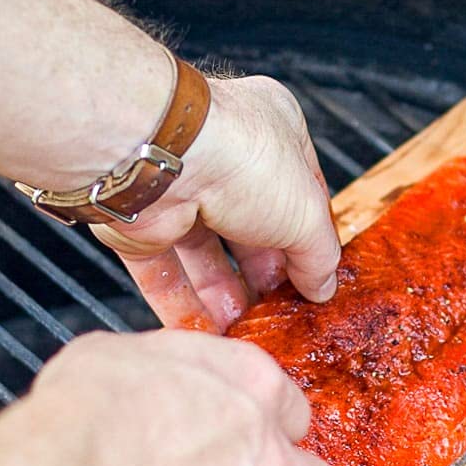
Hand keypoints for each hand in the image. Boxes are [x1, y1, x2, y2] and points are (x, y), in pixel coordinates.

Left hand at [93, 73, 338, 330]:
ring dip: (224, 296)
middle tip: (279, 309)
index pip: (296, 194)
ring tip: (244, 328)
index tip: (314, 276)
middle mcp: (222, 158)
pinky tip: (204, 329)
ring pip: (204, 255)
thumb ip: (319, 255)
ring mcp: (179, 191)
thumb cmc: (240, 160)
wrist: (162, 160)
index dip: (306, 238)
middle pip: (249, 230)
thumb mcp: (306, 214)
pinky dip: (182, 304)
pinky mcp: (142, 223)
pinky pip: (163, 272)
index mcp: (270, 136)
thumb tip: (322, 284)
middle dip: (264, 276)